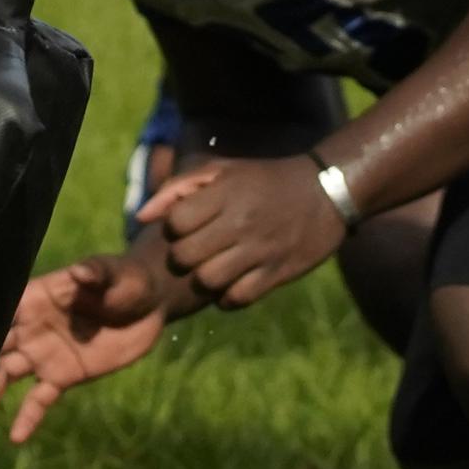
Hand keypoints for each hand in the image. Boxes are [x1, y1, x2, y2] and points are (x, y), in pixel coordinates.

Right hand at [0, 252, 171, 441]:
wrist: (150, 306)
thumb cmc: (125, 279)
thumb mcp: (112, 272)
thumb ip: (95, 273)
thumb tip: (80, 272)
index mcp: (35, 298)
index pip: (1, 310)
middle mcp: (31, 328)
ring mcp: (44, 354)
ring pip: (9, 373)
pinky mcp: (63, 377)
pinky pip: (39, 399)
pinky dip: (28, 417)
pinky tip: (16, 437)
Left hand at [139, 155, 346, 308]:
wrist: (328, 191)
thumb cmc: (265, 180)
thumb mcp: (223, 170)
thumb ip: (178, 187)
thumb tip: (141, 217)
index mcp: (226, 193)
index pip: (175, 222)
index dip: (175, 228)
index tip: (189, 226)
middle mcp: (241, 222)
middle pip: (185, 256)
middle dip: (184, 257)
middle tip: (198, 251)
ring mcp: (260, 250)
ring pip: (207, 280)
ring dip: (204, 279)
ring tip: (213, 268)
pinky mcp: (277, 273)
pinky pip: (236, 299)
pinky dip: (228, 296)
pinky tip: (233, 283)